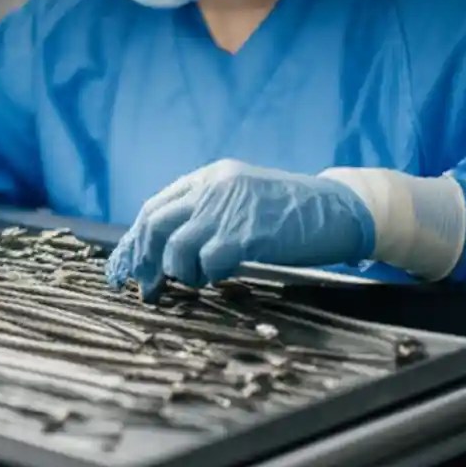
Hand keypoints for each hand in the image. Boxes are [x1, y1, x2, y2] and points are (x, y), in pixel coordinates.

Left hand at [107, 160, 375, 299]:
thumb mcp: (241, 197)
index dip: (134, 241)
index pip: (154, 208)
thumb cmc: (291, 212)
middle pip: (155, 225)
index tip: (124, 268)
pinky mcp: (247, 234)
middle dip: (143, 260)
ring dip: (179, 272)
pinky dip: (207, 275)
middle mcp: (213, 188)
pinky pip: (208, 262)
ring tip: (197, 280)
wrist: (341, 207)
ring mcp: (228, 209)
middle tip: (146, 288)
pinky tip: (218, 277)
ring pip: (176, 247)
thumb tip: (164, 248)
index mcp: (208, 177)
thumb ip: (206, 212)